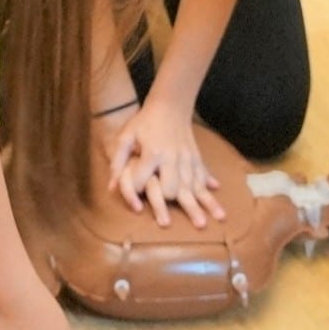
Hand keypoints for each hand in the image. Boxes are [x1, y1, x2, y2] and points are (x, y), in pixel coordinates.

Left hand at [106, 96, 223, 228]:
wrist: (170, 105)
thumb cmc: (144, 122)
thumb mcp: (126, 137)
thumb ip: (118, 161)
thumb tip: (110, 188)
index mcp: (153, 153)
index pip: (142, 181)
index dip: (134, 192)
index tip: (133, 200)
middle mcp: (172, 158)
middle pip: (173, 189)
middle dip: (172, 205)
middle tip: (173, 224)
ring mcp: (187, 159)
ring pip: (194, 187)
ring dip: (202, 206)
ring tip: (208, 224)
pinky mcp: (196, 158)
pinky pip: (203, 178)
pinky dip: (210, 194)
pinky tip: (218, 209)